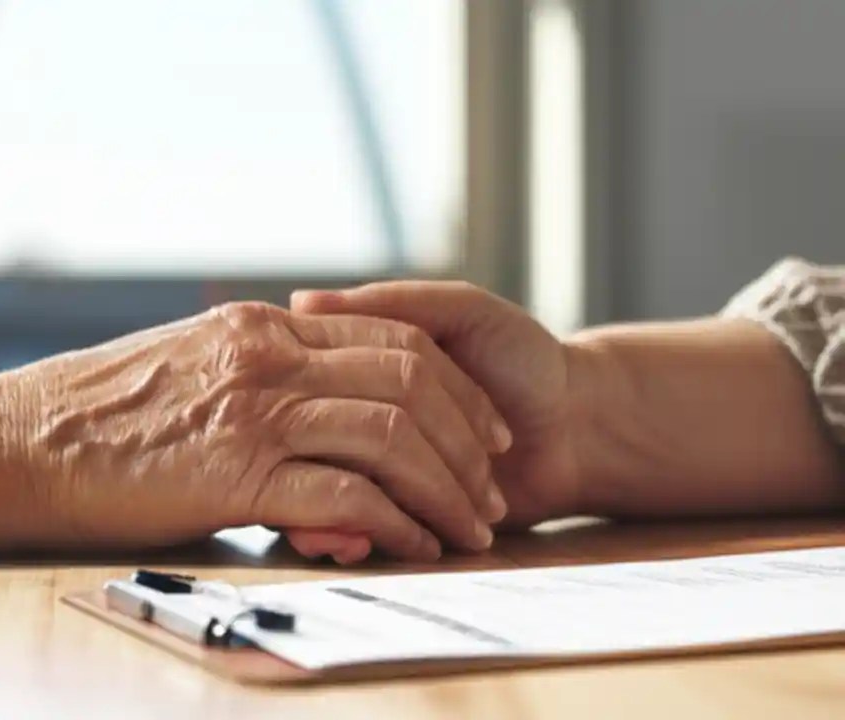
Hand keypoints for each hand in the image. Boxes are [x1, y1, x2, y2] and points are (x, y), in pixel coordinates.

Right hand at [0, 302, 512, 560]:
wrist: (16, 441)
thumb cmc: (92, 417)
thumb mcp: (188, 368)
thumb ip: (256, 377)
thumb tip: (308, 412)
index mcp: (261, 328)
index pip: (393, 336)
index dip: (455, 384)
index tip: (482, 427)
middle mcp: (268, 356)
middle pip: (412, 379)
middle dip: (471, 436)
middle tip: (493, 484)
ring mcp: (253, 410)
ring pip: (393, 434)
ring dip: (447, 485)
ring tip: (472, 525)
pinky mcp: (233, 471)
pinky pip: (345, 493)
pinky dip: (395, 520)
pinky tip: (414, 543)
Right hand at [291, 283, 580, 531]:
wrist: (579, 428)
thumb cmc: (523, 356)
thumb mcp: (460, 311)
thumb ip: (393, 304)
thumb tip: (302, 302)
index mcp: (357, 367)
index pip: (307, 378)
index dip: (301, 387)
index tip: (290, 394)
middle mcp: (356, 419)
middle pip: (311, 444)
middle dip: (324, 461)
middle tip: (307, 466)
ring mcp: (374, 471)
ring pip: (327, 492)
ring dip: (346, 510)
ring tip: (353, 525)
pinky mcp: (397, 516)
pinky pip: (362, 532)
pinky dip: (367, 539)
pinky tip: (380, 543)